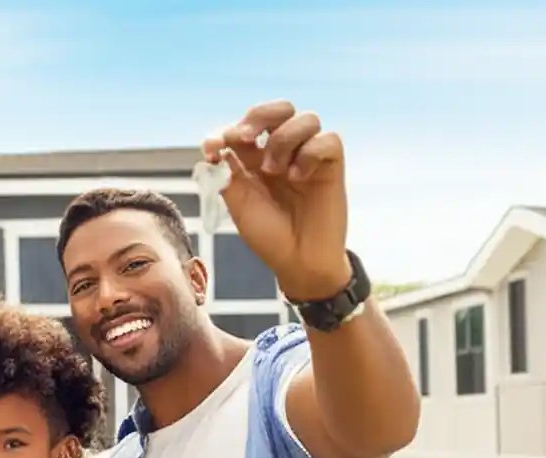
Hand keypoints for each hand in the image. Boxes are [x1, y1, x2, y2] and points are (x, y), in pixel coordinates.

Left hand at [202, 101, 350, 300]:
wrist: (297, 261)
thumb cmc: (268, 234)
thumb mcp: (238, 203)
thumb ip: (226, 173)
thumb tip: (215, 145)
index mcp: (256, 158)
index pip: (244, 126)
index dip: (227, 130)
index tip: (214, 148)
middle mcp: (283, 152)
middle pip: (279, 109)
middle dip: (259, 116)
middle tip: (247, 138)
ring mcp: (308, 156)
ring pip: (305, 118)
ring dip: (283, 140)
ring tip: (275, 171)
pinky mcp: (331, 166)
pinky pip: (328, 139)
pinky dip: (310, 153)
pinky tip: (298, 177)